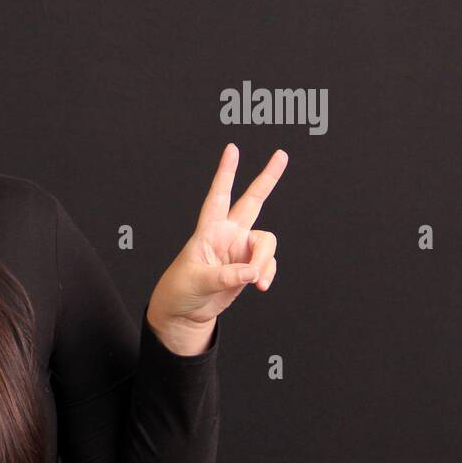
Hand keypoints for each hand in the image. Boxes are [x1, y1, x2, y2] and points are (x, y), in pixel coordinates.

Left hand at [147, 143, 287, 349]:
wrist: (185, 313)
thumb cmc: (180, 291)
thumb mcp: (197, 282)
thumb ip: (226, 276)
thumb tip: (252, 273)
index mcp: (208, 231)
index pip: (218, 196)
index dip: (225, 173)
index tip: (232, 149)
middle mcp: (227, 235)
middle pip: (252, 201)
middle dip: (267, 178)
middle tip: (281, 155)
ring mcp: (240, 250)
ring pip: (266, 243)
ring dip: (265, 261)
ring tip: (255, 281)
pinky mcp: (249, 266)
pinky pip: (268, 264)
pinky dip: (268, 274)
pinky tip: (260, 285)